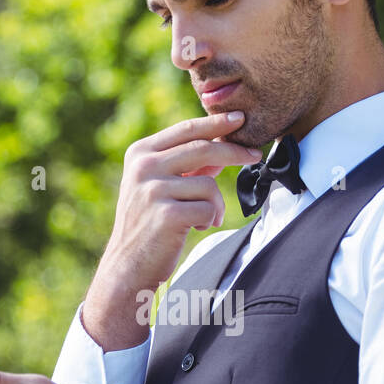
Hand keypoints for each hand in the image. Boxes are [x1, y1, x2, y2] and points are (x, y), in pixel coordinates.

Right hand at [105, 110, 260, 291]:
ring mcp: (153, 190)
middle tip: (255, 155)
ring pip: (208, 185)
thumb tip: (222, 142)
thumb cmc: (149, 224)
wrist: (128, 264)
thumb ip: (187, 164)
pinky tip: (194, 229)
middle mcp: (143, 167)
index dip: (217, 123)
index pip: (186, 130)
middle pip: (203, 148)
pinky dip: (209, 220)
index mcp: (140, 153)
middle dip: (235, 151)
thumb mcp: (160, 185)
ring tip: (202, 219)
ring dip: (215, 205)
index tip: (241, 118)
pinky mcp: (166, 215)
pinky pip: (208, 209)